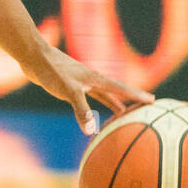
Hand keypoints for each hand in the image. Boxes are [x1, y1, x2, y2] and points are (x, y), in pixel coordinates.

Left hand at [24, 45, 154, 133]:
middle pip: (115, 91)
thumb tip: (91, 130)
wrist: (34, 58)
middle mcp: (91, 79)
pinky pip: (89, 97)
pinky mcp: (70, 85)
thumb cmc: (52, 71)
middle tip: (144, 107)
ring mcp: (81, 82)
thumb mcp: (68, 91)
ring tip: (122, 114)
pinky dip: (94, 105)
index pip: (121, 89)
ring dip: (112, 103)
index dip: (136, 95)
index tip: (152, 100)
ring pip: (102, 94)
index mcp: (95, 79)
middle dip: (129, 100)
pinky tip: (91, 110)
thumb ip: (81, 110)